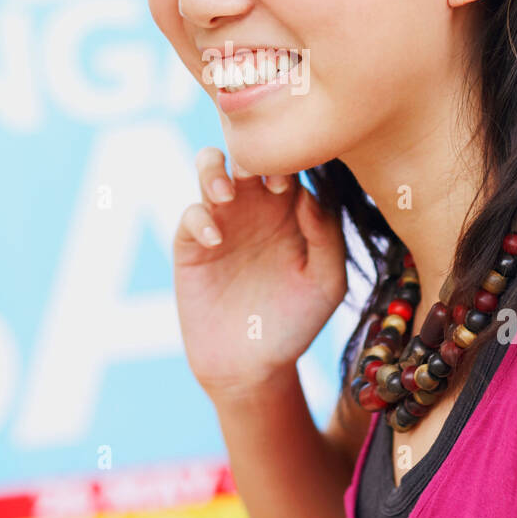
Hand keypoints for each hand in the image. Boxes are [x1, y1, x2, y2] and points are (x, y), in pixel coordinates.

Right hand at [172, 147, 347, 400]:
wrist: (253, 365)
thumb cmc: (296, 321)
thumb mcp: (326, 282)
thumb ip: (326, 236)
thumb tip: (308, 194)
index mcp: (291, 208)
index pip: (290, 161)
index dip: (291, 158)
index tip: (293, 182)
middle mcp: (255, 206)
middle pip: (248, 152)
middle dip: (253, 153)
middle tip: (265, 181)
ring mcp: (222, 222)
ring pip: (209, 166)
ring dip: (214, 168)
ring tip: (227, 195)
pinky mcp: (192, 245)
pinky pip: (190, 214)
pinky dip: (200, 219)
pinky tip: (217, 242)